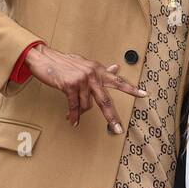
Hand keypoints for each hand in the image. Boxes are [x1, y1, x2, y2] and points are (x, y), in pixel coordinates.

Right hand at [25, 44, 146, 131]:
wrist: (44, 58)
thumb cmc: (64, 63)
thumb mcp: (84, 64)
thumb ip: (100, 70)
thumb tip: (116, 68)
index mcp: (98, 70)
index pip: (117, 81)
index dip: (131, 89)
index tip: (143, 95)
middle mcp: (92, 74)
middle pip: (105, 100)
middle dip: (111, 117)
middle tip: (118, 129)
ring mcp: (81, 80)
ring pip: (86, 105)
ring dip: (80, 111)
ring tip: (74, 113)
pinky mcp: (70, 86)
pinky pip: (74, 106)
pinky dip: (73, 115)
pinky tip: (72, 121)